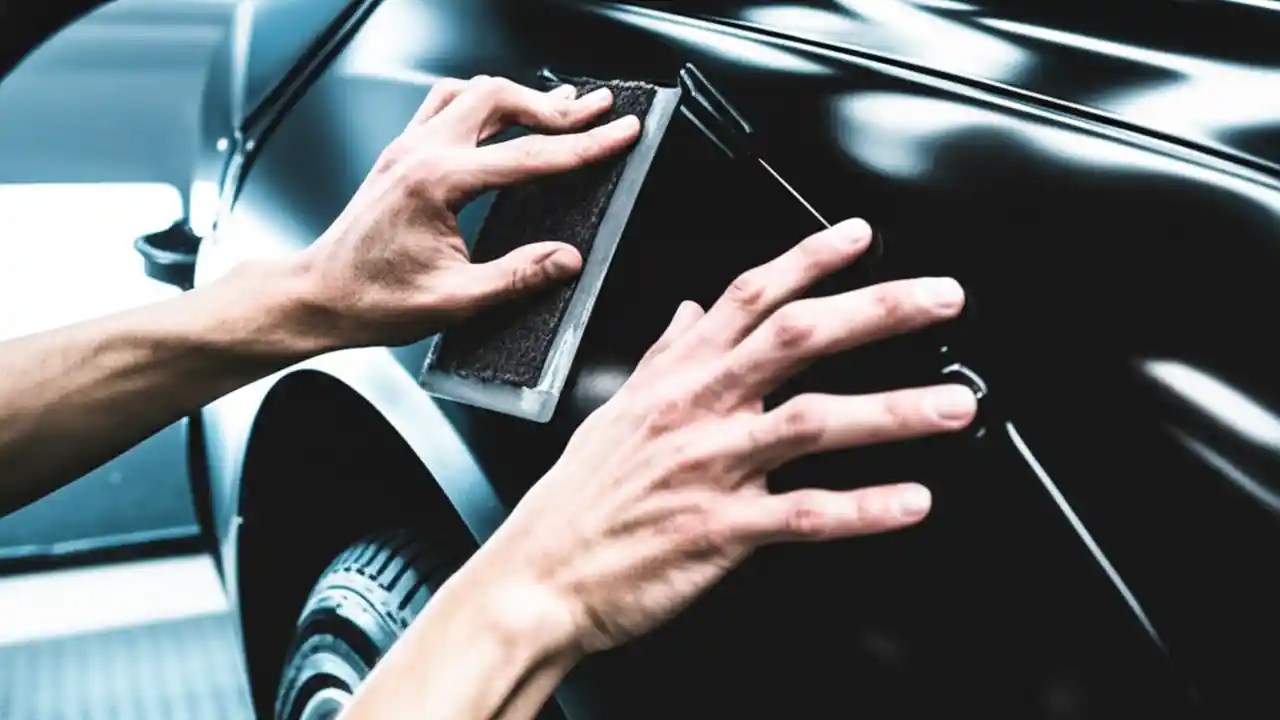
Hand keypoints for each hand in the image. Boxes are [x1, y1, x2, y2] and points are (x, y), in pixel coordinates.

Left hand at [293, 76, 640, 348]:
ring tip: (560, 109)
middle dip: (556, 106)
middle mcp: (420, 153)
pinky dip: (483, 102)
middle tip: (598, 112)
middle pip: (500, 99)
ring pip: (472, 92)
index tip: (621, 131)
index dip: (585, 145)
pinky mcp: (400, 153)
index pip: (530, 156)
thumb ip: (517, 277)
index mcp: (438, 183)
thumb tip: (566, 258)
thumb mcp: (455, 301)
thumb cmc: (373, 300)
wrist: (317, 296)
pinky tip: (500, 117)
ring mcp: (407, 147)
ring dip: (519, 98)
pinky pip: (446, 104)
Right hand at [478, 218, 975, 654]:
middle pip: (796, 338)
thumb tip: (692, 311)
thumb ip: (666, 354)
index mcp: (677, 376)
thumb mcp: (618, 408)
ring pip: (811, 421)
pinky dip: (861, 508)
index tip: (862, 236)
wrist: (540, 573)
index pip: (750, 296)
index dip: (809, 259)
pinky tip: (910, 501)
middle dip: (877, 311)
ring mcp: (710, 466)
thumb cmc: (579, 497)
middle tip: (943, 299)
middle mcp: (699, 408)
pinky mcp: (719, 529)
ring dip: (891, 410)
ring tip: (954, 404)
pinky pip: (802, 513)